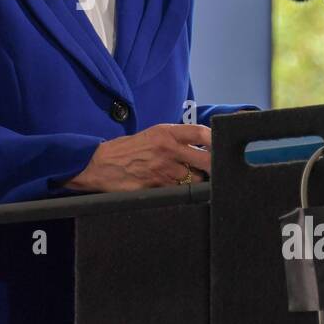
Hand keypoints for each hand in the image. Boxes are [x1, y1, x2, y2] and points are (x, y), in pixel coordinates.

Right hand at [65, 124, 210, 192]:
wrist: (101, 165)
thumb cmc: (126, 149)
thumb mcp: (151, 135)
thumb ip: (175, 139)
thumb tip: (200, 146)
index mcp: (166, 132)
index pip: (200, 132)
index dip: (216, 139)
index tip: (223, 145)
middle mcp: (168, 149)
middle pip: (206, 159)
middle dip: (215, 166)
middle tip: (218, 170)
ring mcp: (164, 170)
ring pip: (195, 179)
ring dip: (197, 181)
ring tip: (192, 180)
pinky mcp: (158, 187)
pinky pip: (179, 190)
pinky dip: (182, 191)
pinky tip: (176, 189)